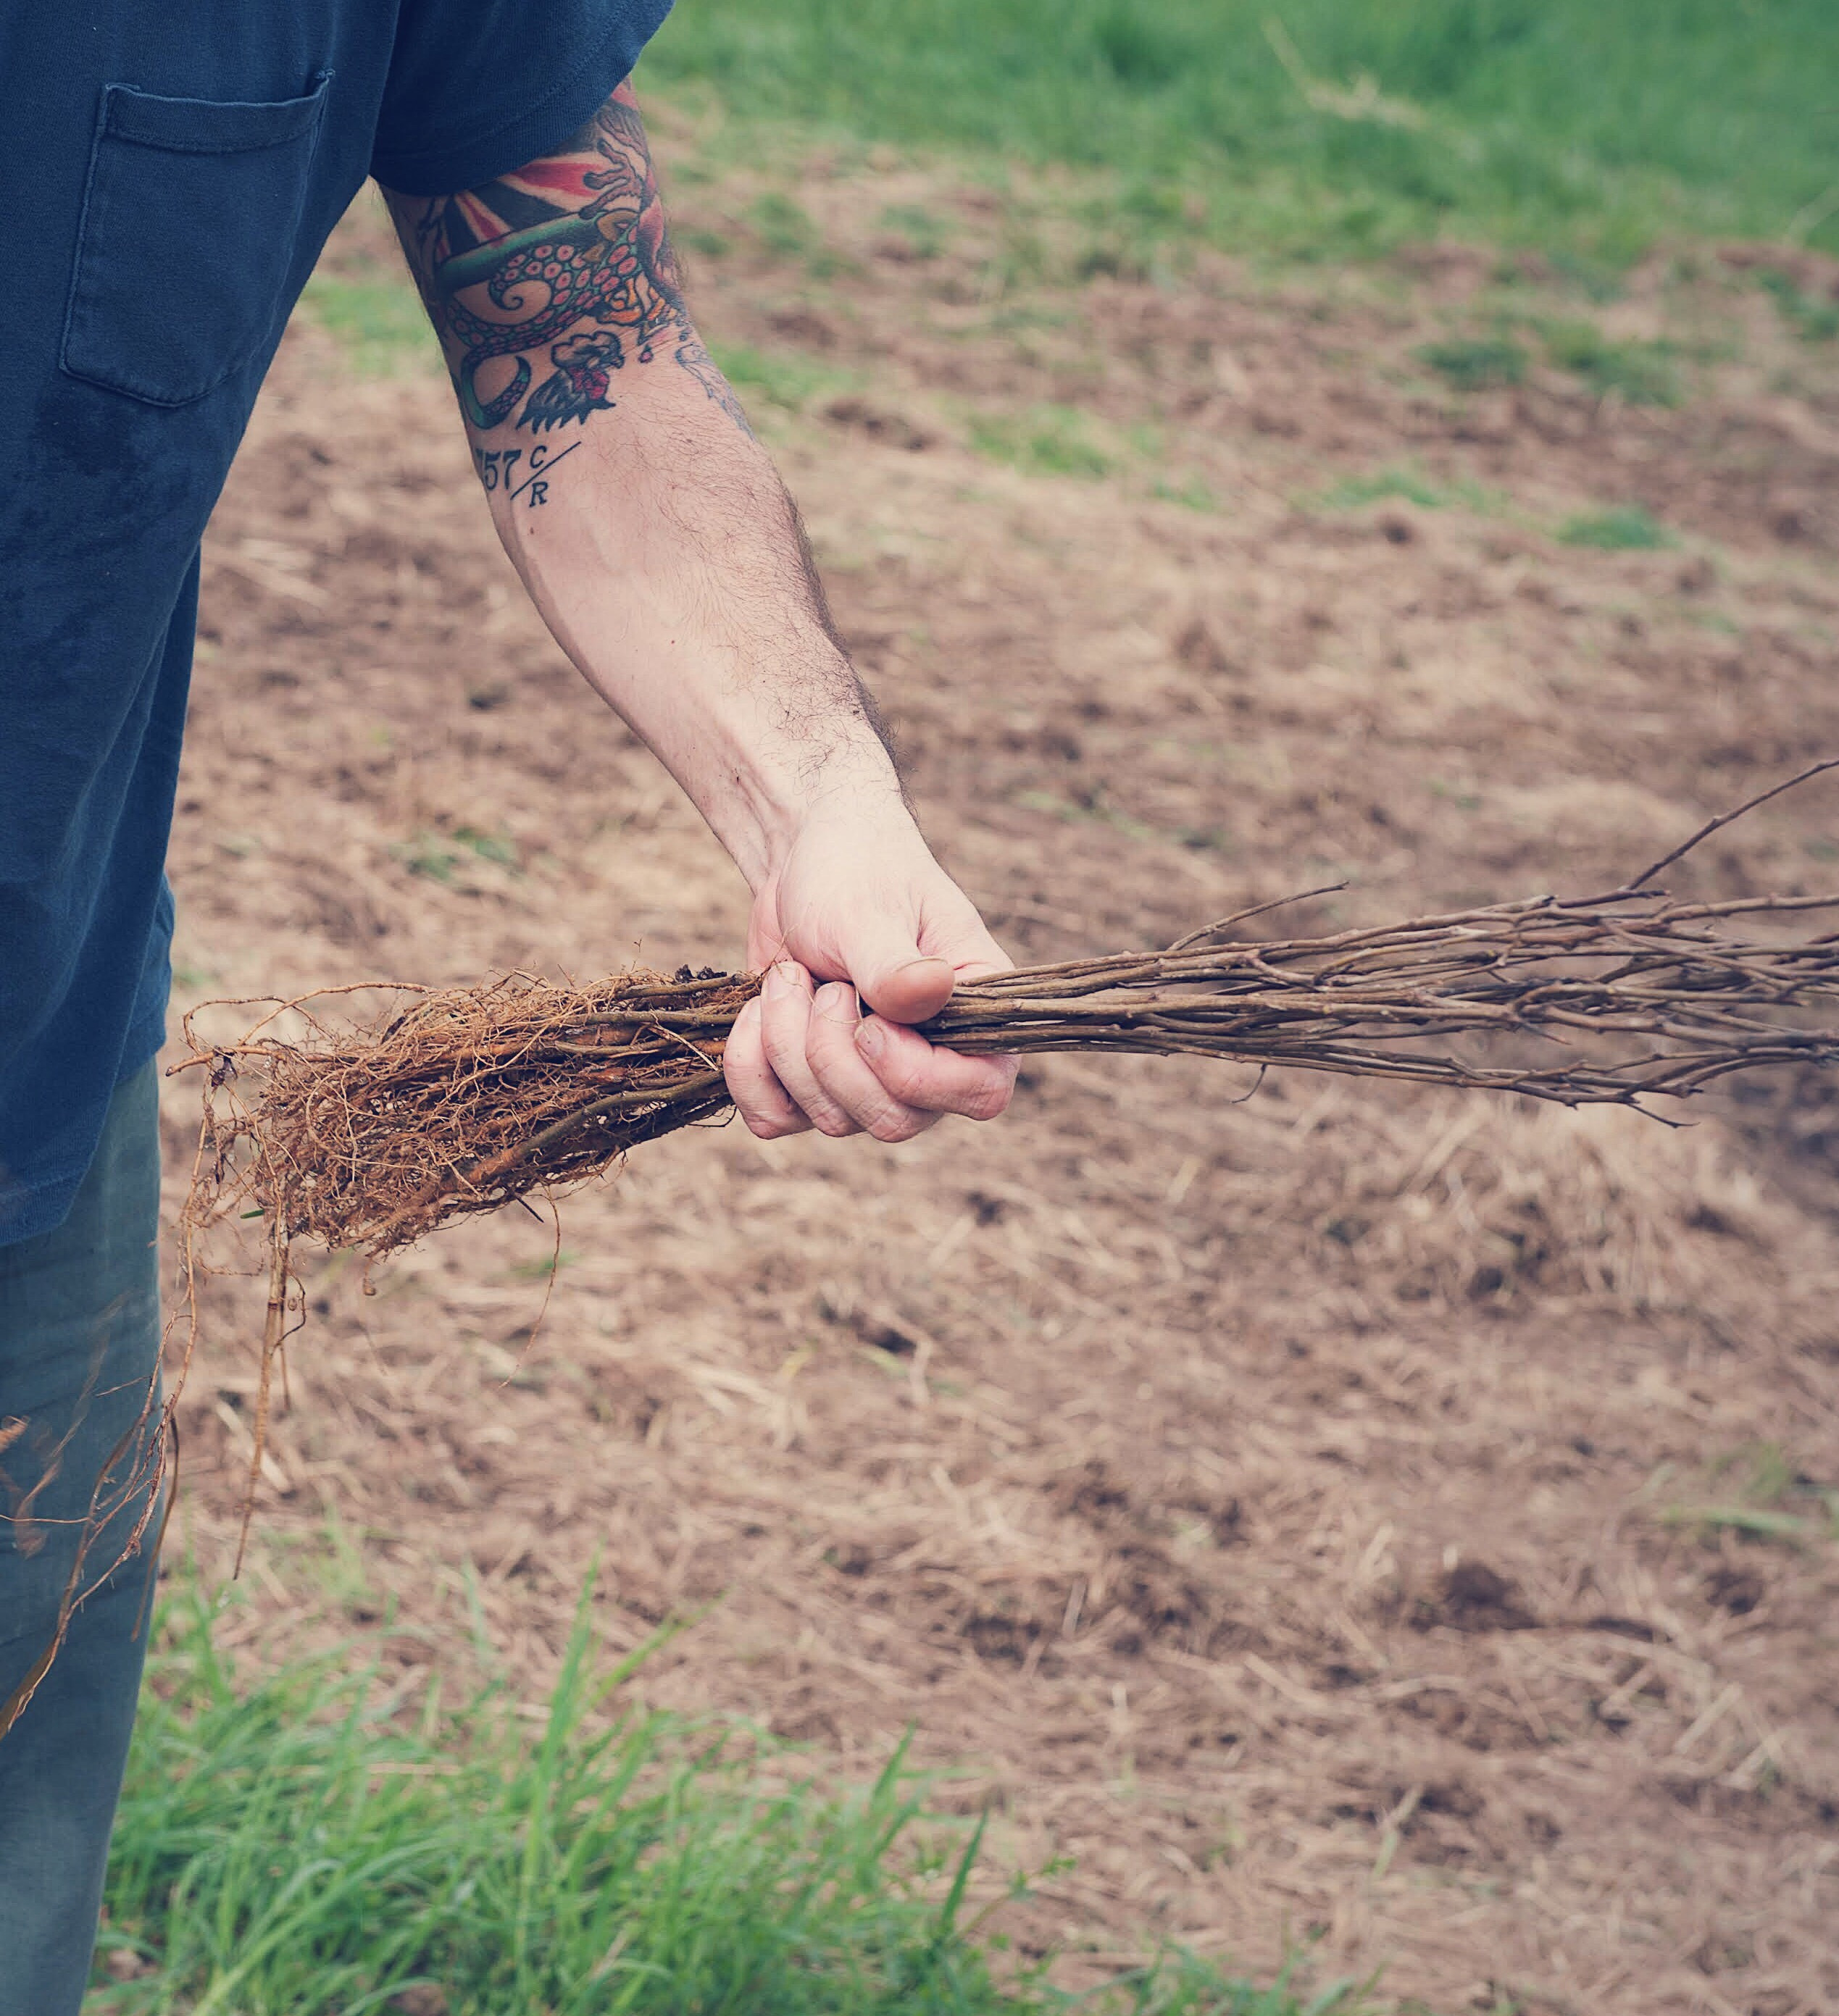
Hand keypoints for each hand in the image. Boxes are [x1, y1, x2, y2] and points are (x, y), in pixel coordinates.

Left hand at [721, 793, 1018, 1141]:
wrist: (801, 864)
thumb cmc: (856, 873)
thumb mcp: (870, 912)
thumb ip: (894, 965)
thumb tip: (934, 990)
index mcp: (974, 1015)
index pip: (980, 1091)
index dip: (917, 1076)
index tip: (871, 1024)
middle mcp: (932, 1061)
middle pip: (894, 1120)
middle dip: (834, 1056)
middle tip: (824, 984)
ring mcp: (871, 1080)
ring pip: (832, 1120)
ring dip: (789, 1045)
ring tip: (791, 975)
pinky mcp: (812, 1084)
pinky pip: (774, 1118)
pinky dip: (750, 1067)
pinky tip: (757, 1010)